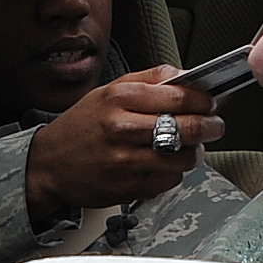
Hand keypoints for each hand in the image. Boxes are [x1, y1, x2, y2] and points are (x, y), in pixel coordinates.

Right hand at [24, 67, 222, 228]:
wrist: (48, 164)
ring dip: (195, 152)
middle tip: (215, 125)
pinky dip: (175, 172)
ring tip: (191, 146)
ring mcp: (125, 161)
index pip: (179, 96)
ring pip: (183, 157)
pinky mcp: (128, 187)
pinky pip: (169, 180)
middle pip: (186, 127)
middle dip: (210, 126)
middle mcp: (122, 128)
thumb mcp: (109, 90)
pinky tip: (167, 163)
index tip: (210, 102)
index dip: (203, 100)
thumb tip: (186, 75)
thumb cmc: (82, 125)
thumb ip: (150, 80)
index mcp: (119, 98)